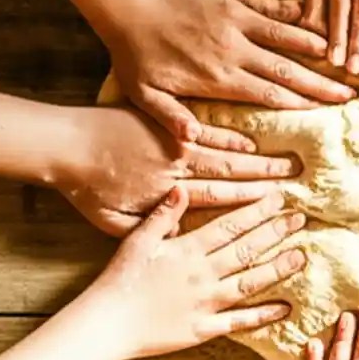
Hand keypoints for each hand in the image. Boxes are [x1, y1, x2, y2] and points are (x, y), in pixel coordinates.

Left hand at [57, 106, 298, 235]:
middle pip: (230, 177)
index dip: (248, 206)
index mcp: (166, 196)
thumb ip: (149, 230)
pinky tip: (251, 143)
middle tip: (296, 183)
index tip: (275, 208)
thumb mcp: (112, 222)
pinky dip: (230, 138)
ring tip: (285, 163)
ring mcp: (173, 145)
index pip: (217, 201)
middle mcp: (177, 170)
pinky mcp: (165, 123)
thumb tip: (180, 237)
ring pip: (224, 155)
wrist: (63, 144)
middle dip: (266, 181)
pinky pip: (205, 131)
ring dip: (257, 161)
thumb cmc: (84, 188)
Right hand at [79, 187, 304, 358]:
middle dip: (275, 232)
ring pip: (251, 283)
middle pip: (247, 250)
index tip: (279, 198)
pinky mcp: (204, 329)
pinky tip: (285, 307)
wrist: (106, 324)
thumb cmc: (119, 279)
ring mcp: (206, 303)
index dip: (257, 210)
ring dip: (278, 268)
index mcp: (188, 250)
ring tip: (301, 256)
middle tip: (300, 220)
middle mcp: (203, 274)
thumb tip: (183, 188)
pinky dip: (263, 315)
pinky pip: (239, 322)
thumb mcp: (138, 240)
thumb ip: (163, 214)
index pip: (231, 225)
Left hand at [101, 0, 357, 139]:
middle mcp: (234, 50)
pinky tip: (309, 19)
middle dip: (320, 82)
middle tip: (349, 91)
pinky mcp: (231, 2)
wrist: (128, 6)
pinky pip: (267, 8)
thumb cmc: (135, 56)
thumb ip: (171, 119)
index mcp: (218, 78)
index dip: (300, 102)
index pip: (269, 93)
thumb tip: (193, 142)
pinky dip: (290, 14)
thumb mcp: (145, 96)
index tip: (327, 111)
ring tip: (339, 56)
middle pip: (286, 69)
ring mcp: (235, 23)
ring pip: (283, 36)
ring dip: (313, 47)